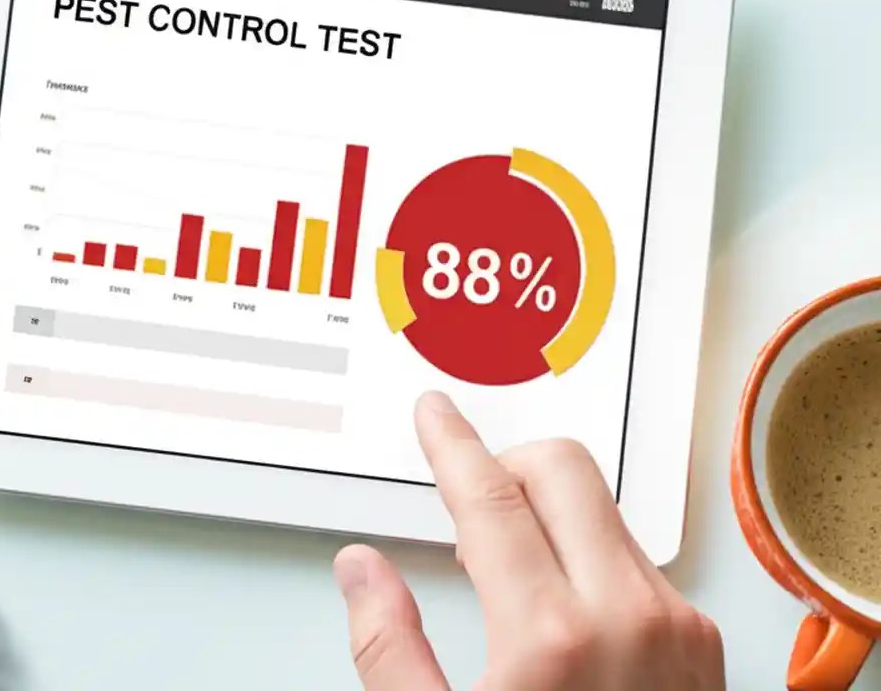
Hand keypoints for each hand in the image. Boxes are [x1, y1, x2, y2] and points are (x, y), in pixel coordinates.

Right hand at [333, 392, 723, 689]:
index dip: (451, 444)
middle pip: (563, 470)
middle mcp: (627, 615)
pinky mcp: (701, 642)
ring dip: (549, 509)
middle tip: (466, 486)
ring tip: (505, 564)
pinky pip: (635, 557)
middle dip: (506, 462)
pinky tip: (558, 601)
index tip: (435, 414)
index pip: (489, 495)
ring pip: (604, 507)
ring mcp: (675, 626)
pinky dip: (588, 553)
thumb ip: (387, 649)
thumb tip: (361, 570)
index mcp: (551, 637)